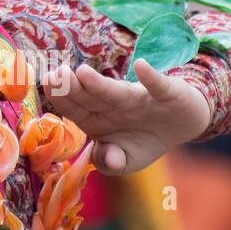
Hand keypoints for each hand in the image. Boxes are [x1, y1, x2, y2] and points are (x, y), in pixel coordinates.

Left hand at [42, 59, 210, 174]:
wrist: (182, 125)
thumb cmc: (144, 139)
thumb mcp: (127, 160)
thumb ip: (112, 162)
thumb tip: (107, 159)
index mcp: (97, 117)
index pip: (74, 108)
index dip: (61, 98)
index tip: (48, 85)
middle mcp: (113, 103)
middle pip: (89, 96)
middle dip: (72, 87)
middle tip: (57, 74)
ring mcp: (138, 97)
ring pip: (117, 91)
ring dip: (100, 83)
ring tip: (82, 73)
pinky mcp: (165, 93)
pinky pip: (158, 85)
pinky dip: (151, 77)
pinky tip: (141, 67)